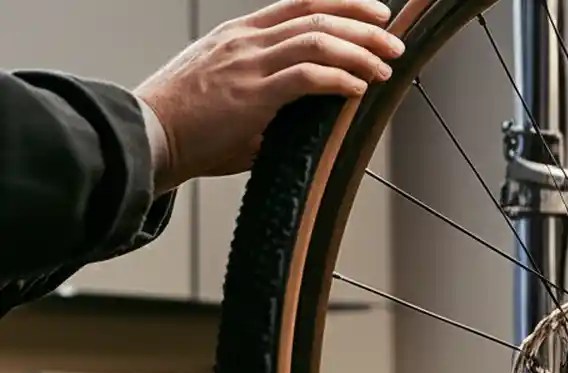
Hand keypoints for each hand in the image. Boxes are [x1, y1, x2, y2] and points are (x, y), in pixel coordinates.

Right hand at [134, 0, 404, 192]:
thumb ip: (267, 84)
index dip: (344, 3)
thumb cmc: (184, 122)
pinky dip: (339, 80)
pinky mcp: (252, 95)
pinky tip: (358, 89)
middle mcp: (246, 41)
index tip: (375, 14)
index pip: (301, 4)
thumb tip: (312, 103)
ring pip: (317, 41)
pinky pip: (307, 77)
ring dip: (359, 53)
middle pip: (317, 16)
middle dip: (364, 27)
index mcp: (240, 34)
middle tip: (394, 42)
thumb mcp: (225, 86)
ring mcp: (248, 65)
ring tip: (385, 67)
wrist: (144, 137)